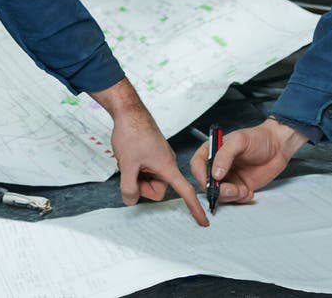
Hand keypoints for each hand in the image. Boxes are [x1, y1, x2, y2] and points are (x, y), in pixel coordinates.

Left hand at [91, 78, 207, 226]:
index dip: (195, 208)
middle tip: (131, 172)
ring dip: (138, 176)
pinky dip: (137, 169)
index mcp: (167, 166)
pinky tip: (129, 157)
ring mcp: (158, 158)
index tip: (204, 221)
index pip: (185, 191)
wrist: (128, 111)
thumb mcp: (128, 165)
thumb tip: (130, 200)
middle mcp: (166, 163)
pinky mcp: (151, 154)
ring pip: (150, 180)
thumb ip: (129, 188)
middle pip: (158, 190)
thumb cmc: (133, 132)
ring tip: (129, 161)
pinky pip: (146, 170)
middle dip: (143, 186)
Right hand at [190, 119, 307, 203]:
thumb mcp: (239, 141)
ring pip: (220, 195)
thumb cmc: (258, 137)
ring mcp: (229, 178)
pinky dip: (241, 199)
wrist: (278, 146)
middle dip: (217, 191)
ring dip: (231, 196)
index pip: (197, 165)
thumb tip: (215, 172)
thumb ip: (225, 155)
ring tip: (242, 189)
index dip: (200, 175)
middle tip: (231, 189)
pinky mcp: (239, 187)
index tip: (209, 183)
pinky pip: (234, 199)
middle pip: (207, 184)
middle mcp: (218, 166)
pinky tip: (249, 191)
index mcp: (213, 150)